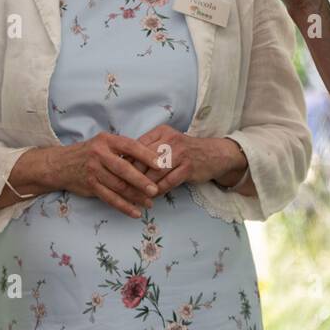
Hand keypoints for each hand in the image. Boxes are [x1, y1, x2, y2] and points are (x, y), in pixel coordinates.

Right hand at [47, 133, 161, 217]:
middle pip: (124, 169)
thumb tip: (152, 158)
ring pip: (118, 186)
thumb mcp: (104, 143)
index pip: (130, 146)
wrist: (61, 164)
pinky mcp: (91, 186)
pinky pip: (110, 198)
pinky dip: (124, 206)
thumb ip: (123, 150)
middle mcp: (99, 154)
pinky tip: (135, 212)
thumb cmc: (90, 153)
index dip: (146, 155)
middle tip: (155, 190)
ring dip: (135, 196)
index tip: (161, 164)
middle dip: (141, 180)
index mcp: (107, 140)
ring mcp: (94, 170)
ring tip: (149, 203)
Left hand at [128, 125, 243, 194]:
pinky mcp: (188, 168)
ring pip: (154, 173)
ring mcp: (180, 153)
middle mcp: (169, 140)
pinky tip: (152, 197)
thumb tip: (123, 163)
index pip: (136, 147)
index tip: (115, 174)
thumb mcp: (167, 142)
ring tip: (134, 196)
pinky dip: (158, 191)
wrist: (214, 154)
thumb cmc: (185, 150)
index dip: (125, 162)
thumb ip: (148, 149)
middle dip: (131, 177)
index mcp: (161, 132)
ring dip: (143, 187)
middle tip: (120, 189)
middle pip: (143, 160)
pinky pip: (167, 182)